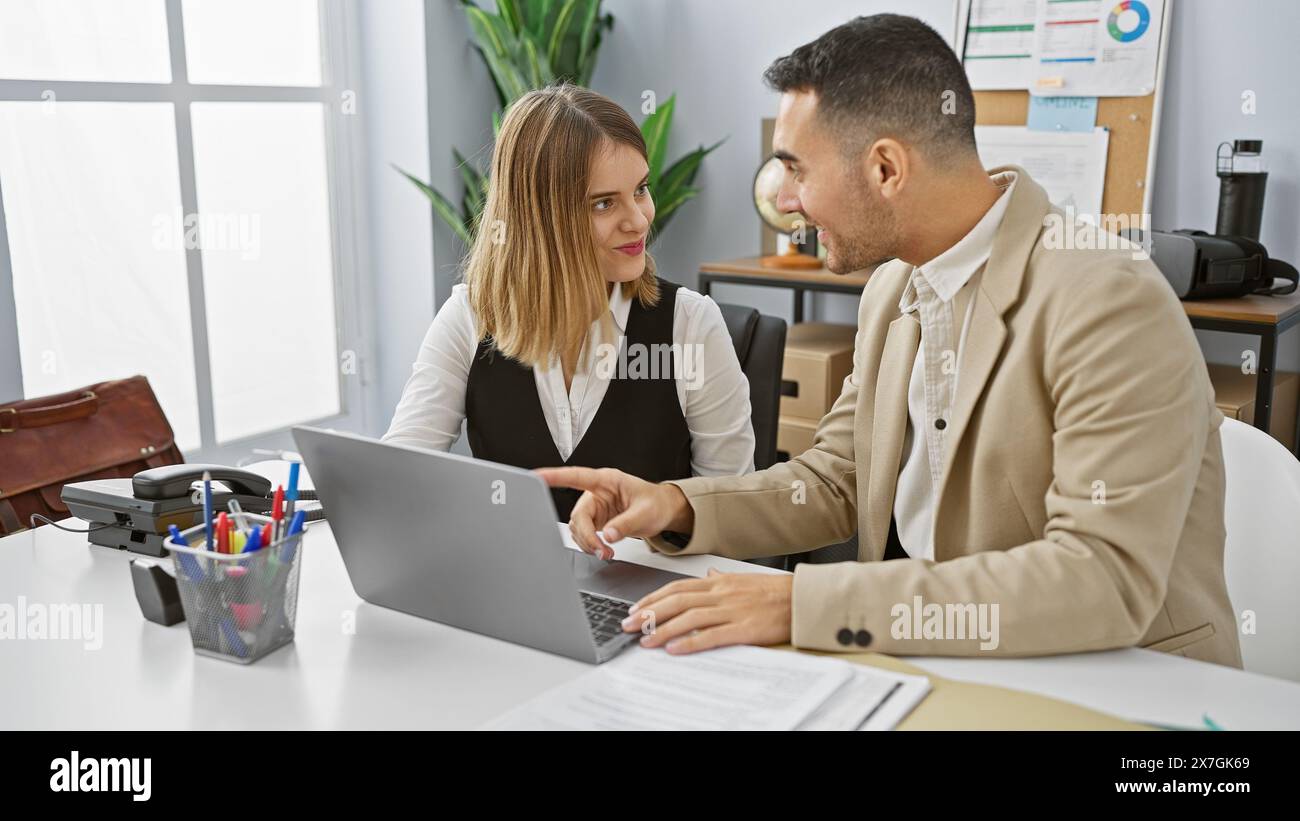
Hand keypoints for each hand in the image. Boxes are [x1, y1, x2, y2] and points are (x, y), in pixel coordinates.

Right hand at [536, 466, 692, 559]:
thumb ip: (626, 524)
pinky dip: (589, 545)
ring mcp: (593, 507)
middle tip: (602, 550)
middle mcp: (595, 493)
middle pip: (577, 515)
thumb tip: (608, 535)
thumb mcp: (645, 513)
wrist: (662, 511)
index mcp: (606, 480)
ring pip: (577, 528)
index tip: (536, 476)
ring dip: (588, 543)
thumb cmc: (655, 503)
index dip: (554, 476)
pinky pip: (582, 534)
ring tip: (606, 552)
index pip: (576, 476)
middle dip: (587, 535)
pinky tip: (602, 549)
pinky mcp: (593, 520)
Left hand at [621, 568, 792, 653]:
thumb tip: (707, 575)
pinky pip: (710, 635)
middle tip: (628, 625)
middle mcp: (720, 594)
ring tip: (645, 640)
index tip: (635, 608)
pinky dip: (689, 642)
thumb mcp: (743, 579)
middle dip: (648, 613)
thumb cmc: (774, 591)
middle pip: (676, 601)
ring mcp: (731, 610)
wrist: (802, 599)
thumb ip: (721, 578)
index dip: (653, 598)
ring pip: (688, 618)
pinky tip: (674, 648)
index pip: (677, 587)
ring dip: (663, 629)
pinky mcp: (742, 628)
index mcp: (719, 582)